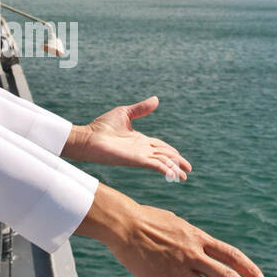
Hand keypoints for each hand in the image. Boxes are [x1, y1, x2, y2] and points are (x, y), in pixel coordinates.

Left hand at [64, 95, 191, 179]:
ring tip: (184, 176)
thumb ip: (141, 109)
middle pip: (164, 156)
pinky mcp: (135, 160)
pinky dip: (165, 169)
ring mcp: (139, 156)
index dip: (171, 152)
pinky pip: (154, 165)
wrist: (88, 137)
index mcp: (140, 140)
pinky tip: (173, 175)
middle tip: (188, 170)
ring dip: (173, 168)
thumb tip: (156, 99)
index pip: (160, 146)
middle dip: (177, 162)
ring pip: (162, 162)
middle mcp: (141, 149)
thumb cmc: (102, 126)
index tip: (180, 157)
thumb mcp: (125, 113)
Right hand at [76, 183, 264, 276]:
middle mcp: (193, 254)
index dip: (248, 268)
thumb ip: (192, 237)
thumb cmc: (148, 220)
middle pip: (226, 275)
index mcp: (198, 239)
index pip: (231, 255)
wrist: (124, 224)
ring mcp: (178, 269)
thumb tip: (202, 243)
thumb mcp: (177, 224)